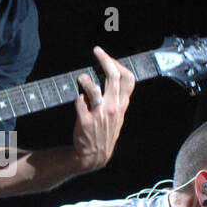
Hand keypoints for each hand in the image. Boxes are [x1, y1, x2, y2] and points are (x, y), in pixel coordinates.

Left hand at [70, 47, 134, 171]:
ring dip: (86, 80)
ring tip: (81, 79)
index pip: (128, 79)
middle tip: (97, 51)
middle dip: (104, 59)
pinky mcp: (86, 121)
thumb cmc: (103, 133)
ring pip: (94, 88)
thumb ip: (116, 99)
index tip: (108, 57)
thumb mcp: (117, 117)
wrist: (93, 156)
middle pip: (113, 77)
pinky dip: (77, 99)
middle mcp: (113, 108)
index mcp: (122, 106)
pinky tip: (78, 102)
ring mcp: (100, 115)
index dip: (118, 64)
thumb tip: (110, 77)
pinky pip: (79, 102)